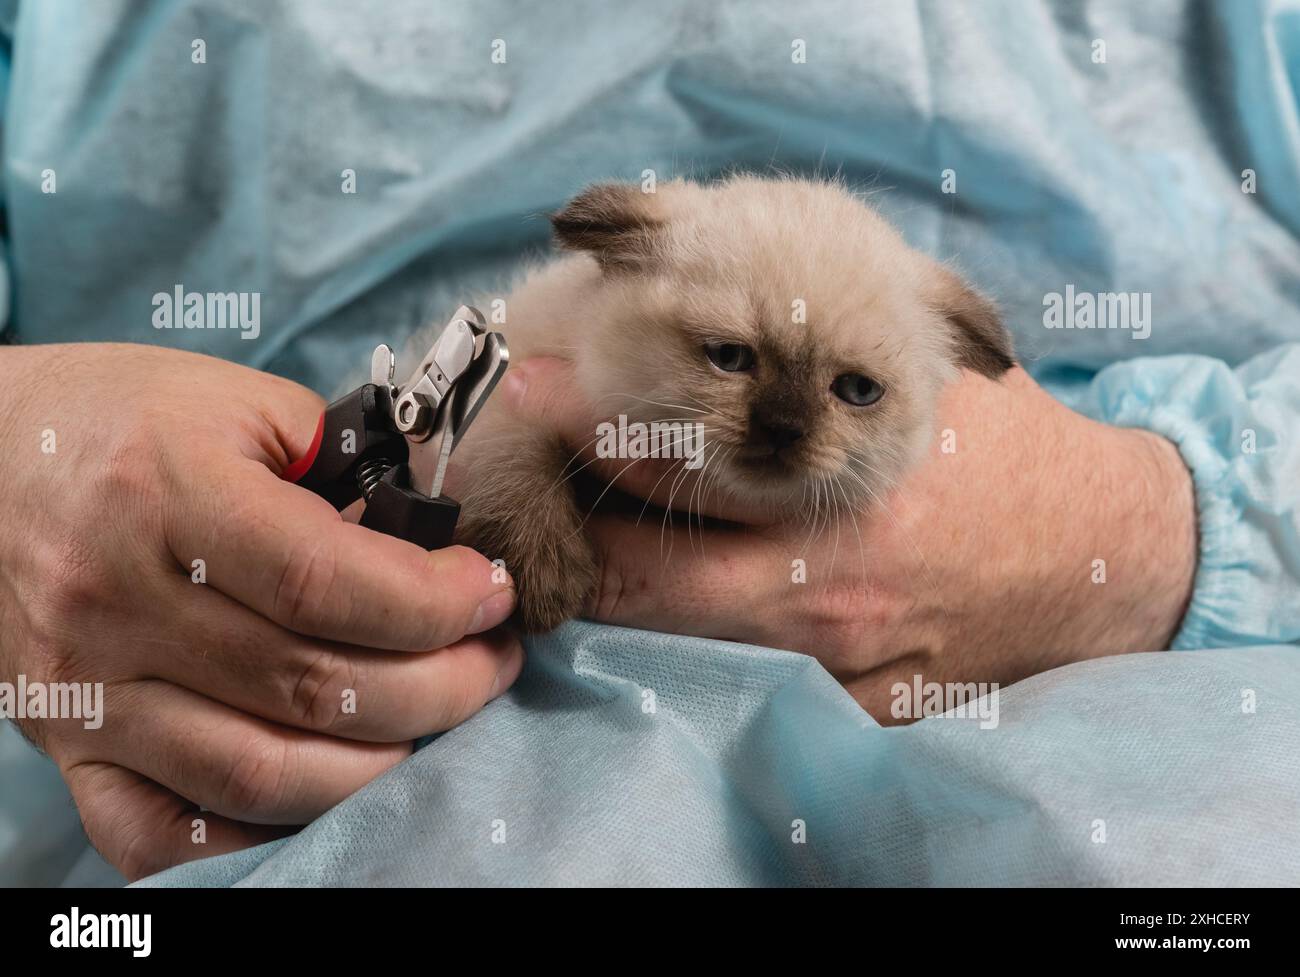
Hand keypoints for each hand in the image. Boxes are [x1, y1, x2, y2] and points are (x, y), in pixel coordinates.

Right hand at [0, 343, 520, 878]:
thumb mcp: (231, 397)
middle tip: (492, 658)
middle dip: (443, 685)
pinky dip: (259, 839)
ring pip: (264, 775)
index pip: (328, 583)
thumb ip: (340, 457)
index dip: (435, 601)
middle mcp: (118, 607)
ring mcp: (88, 695)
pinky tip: (328, 791)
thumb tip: (432, 533)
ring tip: (441, 715)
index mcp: (166, 497)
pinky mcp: (69, 748)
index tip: (491, 590)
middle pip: (315, 687)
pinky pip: (162, 837)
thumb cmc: (116, 418)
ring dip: (384, 763)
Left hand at [500, 357, 1196, 718]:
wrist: (1106, 560)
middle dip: (568, 539)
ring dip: (627, 591)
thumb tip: (724, 282)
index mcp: (834, 498)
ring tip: (585, 539)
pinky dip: (703, 643)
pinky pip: (743, 685)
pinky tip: (692, 602)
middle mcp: (820, 594)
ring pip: (676, 643)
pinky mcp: (850, 715)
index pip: (665, 475)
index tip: (530, 395)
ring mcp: (832, 671)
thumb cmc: (1004, 454)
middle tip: (518, 496)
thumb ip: (827, 352)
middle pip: (641, 585)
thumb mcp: (924, 378)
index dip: (580, 436)